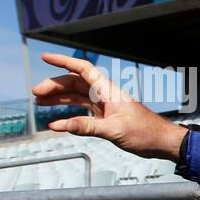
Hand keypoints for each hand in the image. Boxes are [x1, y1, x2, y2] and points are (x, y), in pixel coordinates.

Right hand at [33, 53, 186, 159]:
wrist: (163, 142)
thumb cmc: (146, 133)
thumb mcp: (114, 131)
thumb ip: (86, 127)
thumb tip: (59, 126)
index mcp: (108, 91)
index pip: (82, 69)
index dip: (63, 61)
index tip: (45, 57)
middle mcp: (105, 95)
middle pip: (75, 83)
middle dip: (55, 85)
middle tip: (36, 93)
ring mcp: (105, 105)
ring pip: (77, 96)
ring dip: (59, 98)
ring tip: (40, 101)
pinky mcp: (106, 117)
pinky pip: (83, 110)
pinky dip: (69, 112)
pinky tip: (58, 118)